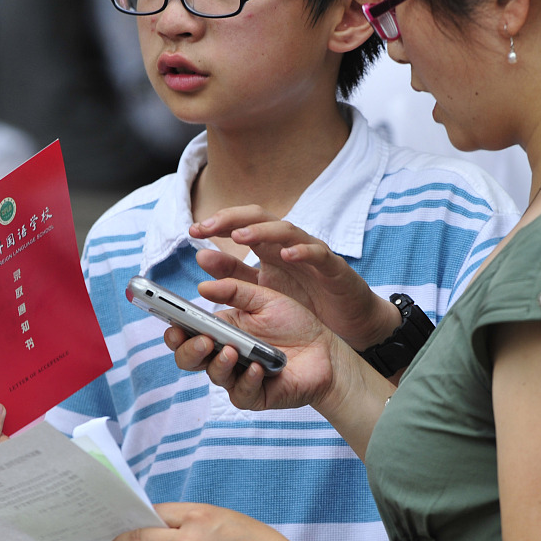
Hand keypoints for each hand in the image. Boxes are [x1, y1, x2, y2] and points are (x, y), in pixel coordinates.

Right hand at [166, 277, 342, 413]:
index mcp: (220, 330)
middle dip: (188, 350)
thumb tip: (202, 287)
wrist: (326, 350)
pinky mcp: (255, 395)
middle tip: (202, 340)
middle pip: (189, 359)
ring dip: (219, 363)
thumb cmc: (294, 323)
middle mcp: (223, 354)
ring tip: (231, 351)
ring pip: (214, 376)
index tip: (172, 323)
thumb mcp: (265, 299)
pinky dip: (248, 379)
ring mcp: (237, 377)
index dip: (174, 331)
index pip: (186, 333)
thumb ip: (236, 291)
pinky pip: (242, 392)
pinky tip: (257, 368)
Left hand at [191, 206, 398, 349]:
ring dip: (263, 231)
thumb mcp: (263, 290)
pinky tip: (287, 255)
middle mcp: (290, 244)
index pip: (242, 224)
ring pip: (288, 230)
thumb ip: (234, 275)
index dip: (218, 223)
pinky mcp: (334, 268)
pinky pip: (319, 254)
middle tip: (208, 226)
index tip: (192, 230)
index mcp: (270, 248)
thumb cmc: (307, 301)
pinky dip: (303, 251)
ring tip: (241, 236)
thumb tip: (201, 254)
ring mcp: (313, 254)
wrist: (348, 322)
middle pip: (261, 218)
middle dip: (233, 219)